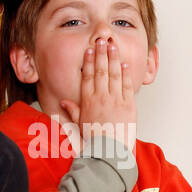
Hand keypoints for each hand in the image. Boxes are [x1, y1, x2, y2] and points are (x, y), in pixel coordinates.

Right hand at [59, 38, 136, 154]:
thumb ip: (72, 111)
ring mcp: (116, 100)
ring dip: (113, 58)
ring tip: (113, 45)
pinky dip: (126, 73)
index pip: (88, 76)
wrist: (109, 152)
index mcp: (88, 101)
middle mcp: (101, 98)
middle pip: (101, 70)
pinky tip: (124, 64)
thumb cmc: (93, 141)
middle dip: (101, 53)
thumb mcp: (79, 125)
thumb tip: (63, 103)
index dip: (89, 61)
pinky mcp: (128, 105)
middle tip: (101, 40)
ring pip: (114, 74)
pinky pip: (127, 86)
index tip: (90, 50)